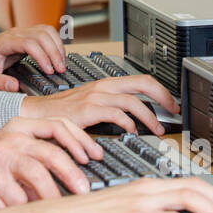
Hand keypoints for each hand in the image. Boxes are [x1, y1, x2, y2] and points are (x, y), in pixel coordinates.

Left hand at [0, 25, 65, 90]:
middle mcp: (15, 33)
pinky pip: (46, 32)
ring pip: (46, 31)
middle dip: (54, 52)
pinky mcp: (28, 34)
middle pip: (41, 35)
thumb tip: (14, 87)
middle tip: (60, 70)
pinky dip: (55, 42)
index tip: (49, 71)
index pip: (29, 43)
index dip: (42, 56)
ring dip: (57, 46)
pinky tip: (58, 56)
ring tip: (62, 64)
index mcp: (5, 42)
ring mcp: (23, 32)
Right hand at [0, 113, 96, 212]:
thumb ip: (33, 152)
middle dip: (69, 181)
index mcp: (17, 133)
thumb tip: (65, 178)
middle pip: (46, 163)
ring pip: (26, 193)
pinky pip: (2, 211)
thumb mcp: (7, 139)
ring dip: (40, 209)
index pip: (56, 131)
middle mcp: (7, 148)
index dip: (79, 145)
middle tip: (80, 198)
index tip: (91, 160)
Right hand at [20, 74, 178, 134]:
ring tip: (157, 130)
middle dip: (163, 97)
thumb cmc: (64, 112)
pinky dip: (129, 123)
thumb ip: (112, 107)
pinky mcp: (88, 109)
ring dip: (150, 117)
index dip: (161, 90)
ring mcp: (96, 96)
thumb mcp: (92, 105)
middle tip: (174, 111)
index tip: (171, 103)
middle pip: (143, 83)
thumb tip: (134, 118)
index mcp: (106, 84)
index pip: (141, 80)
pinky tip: (132, 132)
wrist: (39, 114)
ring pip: (133, 101)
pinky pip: (116, 114)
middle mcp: (103, 86)